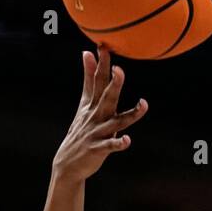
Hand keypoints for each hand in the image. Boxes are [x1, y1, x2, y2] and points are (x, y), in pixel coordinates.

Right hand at [51, 46, 147, 180]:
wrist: (68, 163)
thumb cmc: (81, 131)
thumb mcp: (83, 104)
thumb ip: (88, 80)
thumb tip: (87, 54)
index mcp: (92, 106)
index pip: (96, 81)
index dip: (100, 65)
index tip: (103, 46)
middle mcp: (95, 117)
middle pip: (106, 97)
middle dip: (114, 83)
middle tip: (119, 69)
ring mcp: (97, 132)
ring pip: (116, 121)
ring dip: (131, 114)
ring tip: (144, 104)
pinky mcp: (99, 149)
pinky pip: (111, 145)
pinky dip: (119, 142)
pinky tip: (127, 140)